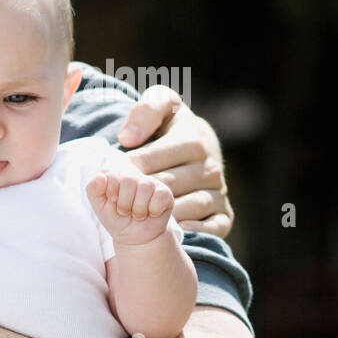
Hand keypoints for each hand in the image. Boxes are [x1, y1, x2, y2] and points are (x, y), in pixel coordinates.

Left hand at [86, 167, 175, 246]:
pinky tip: (151, 213)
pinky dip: (153, 211)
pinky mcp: (165, 193)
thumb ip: (93, 190)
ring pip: (145, 188)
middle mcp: (134, 176)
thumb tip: (100, 176)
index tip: (113, 202)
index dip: (111, 193)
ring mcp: (152, 183)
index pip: (112, 174)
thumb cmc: (116, 219)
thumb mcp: (99, 206)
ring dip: (138, 209)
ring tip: (137, 214)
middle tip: (125, 211)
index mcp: (117, 175)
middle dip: (124, 203)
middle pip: (128, 180)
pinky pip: (159, 197)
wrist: (134, 237)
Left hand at [115, 85, 232, 236]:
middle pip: (167, 185)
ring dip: (164, 214)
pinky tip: (175, 229)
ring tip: (139, 215)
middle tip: (118, 200)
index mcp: (194, 138)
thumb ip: (145, 111)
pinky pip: (215, 226)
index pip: (152, 159)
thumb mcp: (161, 106)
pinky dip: (197, 231)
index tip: (112, 174)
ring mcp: (219, 190)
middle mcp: (211, 165)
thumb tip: (128, 139)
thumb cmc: (169, 127)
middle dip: (140, 194)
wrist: (195, 146)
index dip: (128, 169)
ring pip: (189, 206)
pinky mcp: (225, 213)